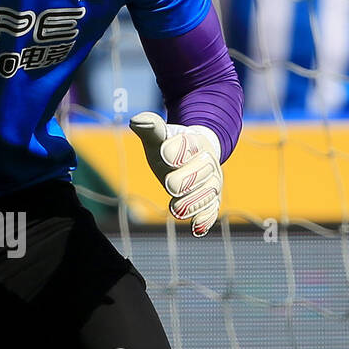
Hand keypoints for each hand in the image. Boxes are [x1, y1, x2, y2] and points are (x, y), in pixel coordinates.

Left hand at [129, 112, 222, 235]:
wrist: (193, 156)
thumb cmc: (170, 146)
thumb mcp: (159, 136)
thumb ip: (150, 128)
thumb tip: (136, 120)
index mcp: (196, 142)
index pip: (190, 145)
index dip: (178, 149)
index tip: (163, 153)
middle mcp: (208, 162)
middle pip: (203, 170)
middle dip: (186, 178)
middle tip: (169, 184)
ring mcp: (211, 183)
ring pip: (209, 193)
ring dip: (193, 202)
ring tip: (174, 208)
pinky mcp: (210, 201)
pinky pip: (212, 211)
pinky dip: (205, 219)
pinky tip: (196, 228)